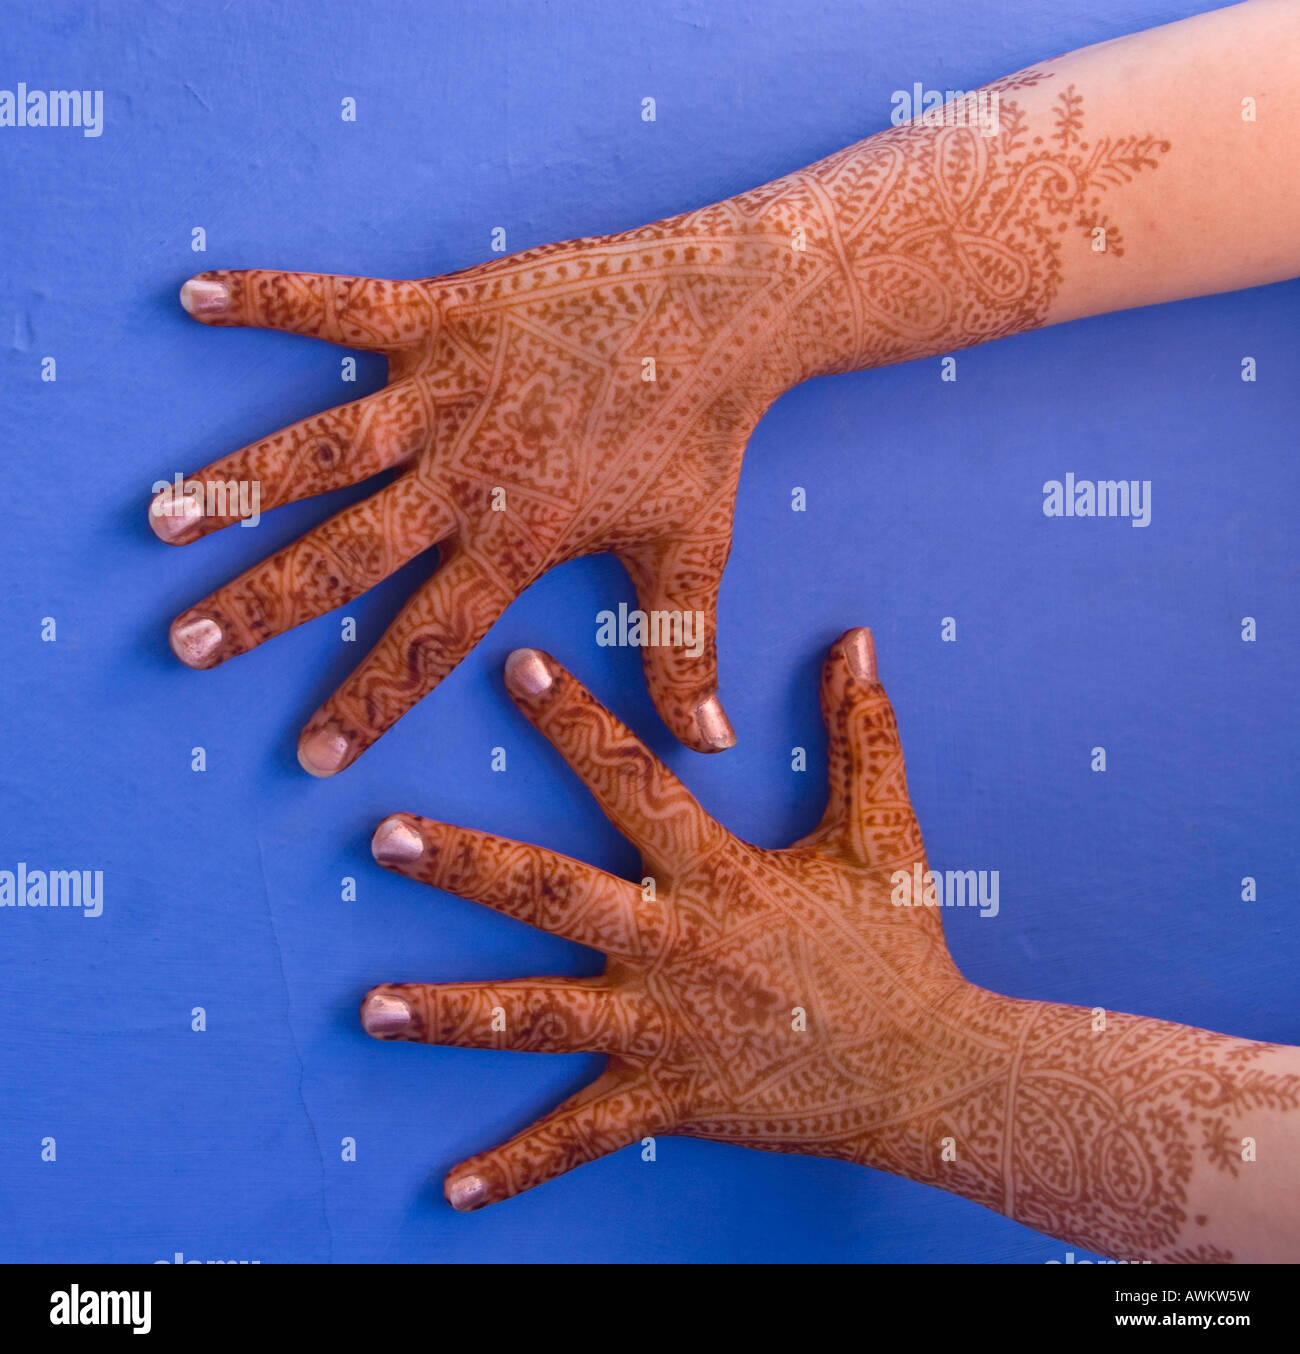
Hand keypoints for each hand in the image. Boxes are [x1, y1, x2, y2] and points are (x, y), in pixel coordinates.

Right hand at [152, 212, 804, 772]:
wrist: (724, 312)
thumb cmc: (703, 438)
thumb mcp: (692, 556)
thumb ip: (682, 656)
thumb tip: (708, 746)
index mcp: (519, 541)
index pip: (427, 640)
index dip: (368, 702)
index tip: (313, 754)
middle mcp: (469, 475)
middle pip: (346, 555)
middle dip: (262, 606)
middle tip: (189, 645)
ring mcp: (449, 390)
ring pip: (322, 449)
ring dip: (239, 485)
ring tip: (163, 520)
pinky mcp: (447, 314)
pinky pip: (340, 306)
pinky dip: (268, 298)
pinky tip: (195, 295)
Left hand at [359, 627, 967, 1210]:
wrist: (930, 1073)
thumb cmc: (901, 948)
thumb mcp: (886, 835)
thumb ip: (863, 734)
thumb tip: (857, 642)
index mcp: (721, 874)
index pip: (636, 781)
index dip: (577, 721)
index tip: (516, 667)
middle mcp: (677, 947)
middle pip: (554, 895)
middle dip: (466, 865)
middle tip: (385, 838)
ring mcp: (664, 1030)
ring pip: (540, 1016)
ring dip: (451, 1013)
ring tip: (370, 1007)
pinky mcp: (668, 1098)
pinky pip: (583, 1136)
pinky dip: (519, 1165)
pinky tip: (454, 1188)